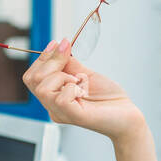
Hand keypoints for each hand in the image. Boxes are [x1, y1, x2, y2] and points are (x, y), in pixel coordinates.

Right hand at [22, 38, 145, 143]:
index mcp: (54, 96)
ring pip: (43, 88)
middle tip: (70, 59)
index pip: (32, 76)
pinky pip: (60, 98)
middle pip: (32, 80)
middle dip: (51, 61)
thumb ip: (70, 64)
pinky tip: (83, 91)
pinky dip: (72, 88)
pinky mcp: (74, 117)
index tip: (58, 44)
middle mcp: (54, 107)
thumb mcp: (86, 75)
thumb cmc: (109, 99)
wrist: (128, 116)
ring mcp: (62, 113)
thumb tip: (60, 46)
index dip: (43, 57)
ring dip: (62, 76)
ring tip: (79, 81)